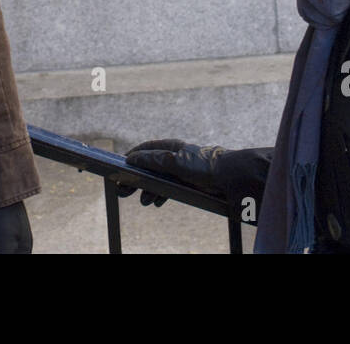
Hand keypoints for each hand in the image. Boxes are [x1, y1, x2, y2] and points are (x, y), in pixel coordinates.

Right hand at [119, 139, 271, 220]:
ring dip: (148, 190)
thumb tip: (132, 158)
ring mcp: (180, 170)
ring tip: (143, 201)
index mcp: (170, 147)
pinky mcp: (186, 183)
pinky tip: (156, 202)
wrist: (228, 179)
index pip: (146, 148)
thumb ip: (153, 160)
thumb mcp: (174, 161)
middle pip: (149, 166)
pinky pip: (168, 188)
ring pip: (158, 180)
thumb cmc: (203, 165)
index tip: (120, 166)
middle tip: (124, 190)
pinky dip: (160, 194)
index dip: (132, 156)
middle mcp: (174, 157)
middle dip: (137, 178)